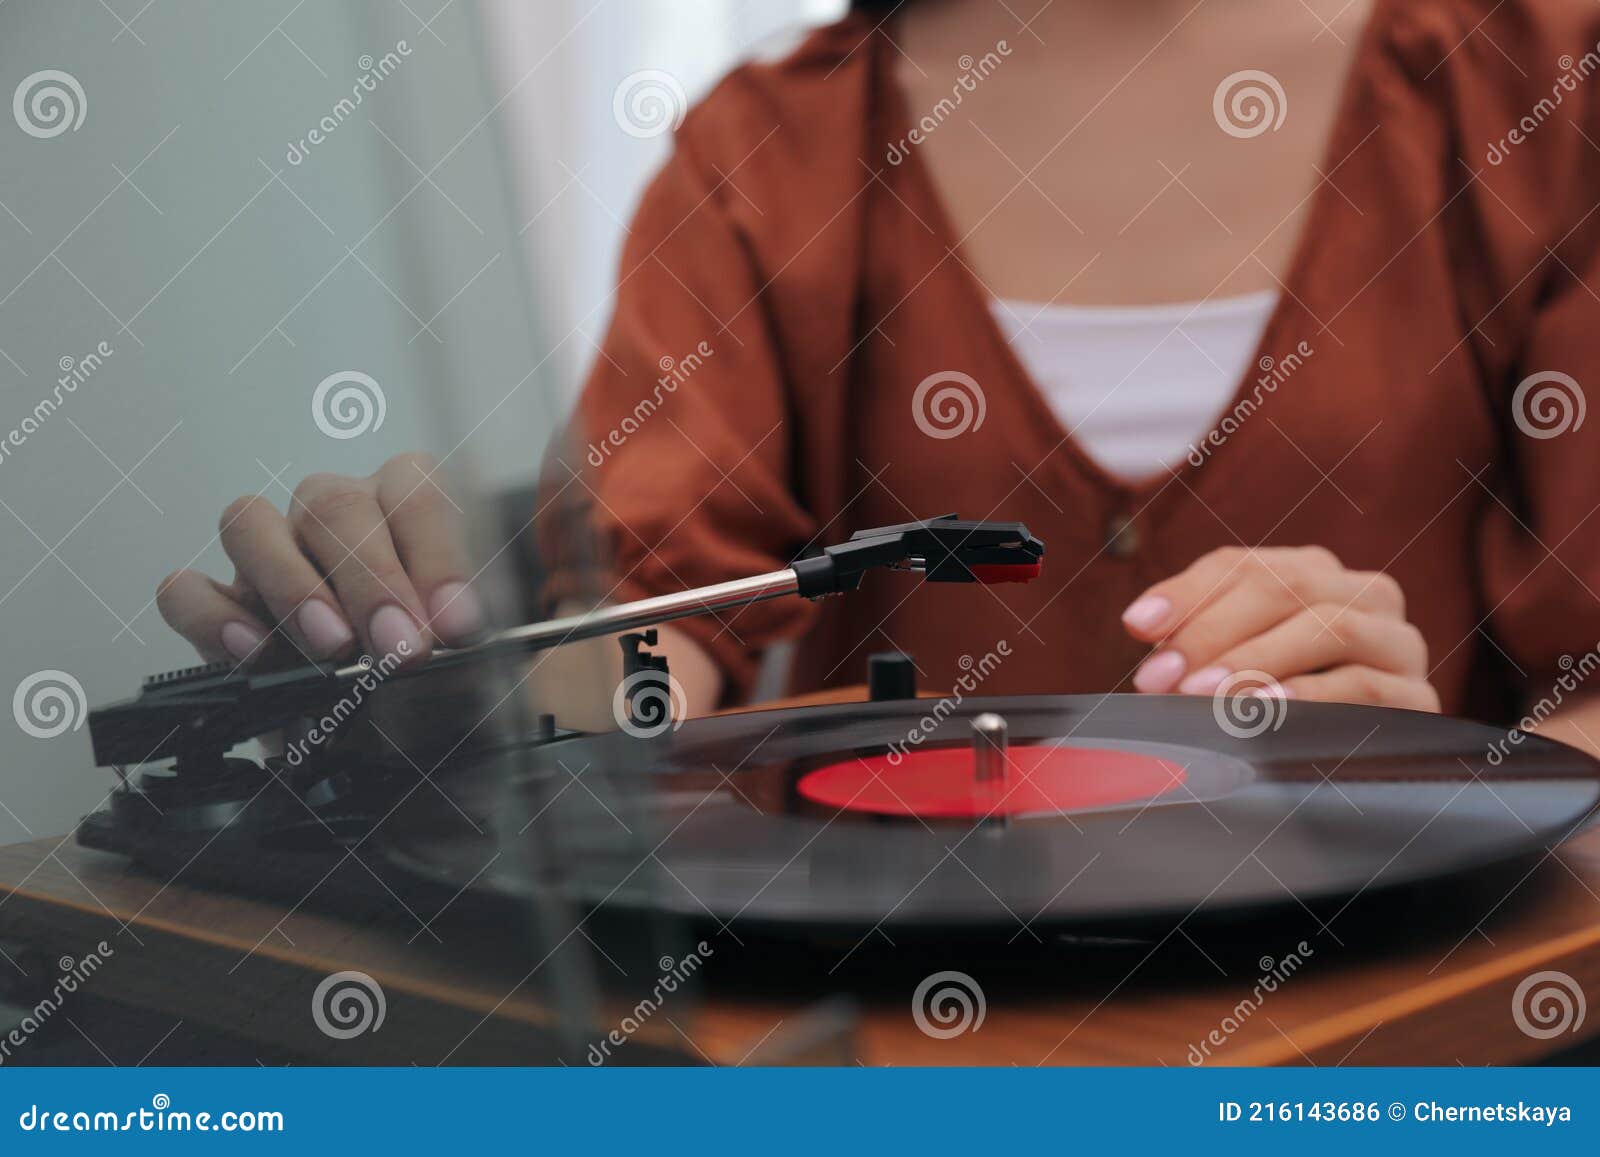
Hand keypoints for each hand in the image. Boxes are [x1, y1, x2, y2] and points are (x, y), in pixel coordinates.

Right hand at [157, 453, 481, 668]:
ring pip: (249, 523)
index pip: (417, 495)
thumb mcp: (471, 643)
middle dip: (371, 582)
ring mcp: (271, 551)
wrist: (407, 717)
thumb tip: (469, 638)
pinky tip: (253, 654)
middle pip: (333, 508)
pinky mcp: (222, 605)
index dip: (438, 559)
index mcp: (406, 499)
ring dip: (291, 586)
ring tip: (333, 647)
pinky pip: (185, 591)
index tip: (457, 625)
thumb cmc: (447, 663)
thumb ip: (471, 629)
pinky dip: (212, 619)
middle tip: (400, 648)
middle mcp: (335, 512)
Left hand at [1119, 545, 1439, 711]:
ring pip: (1330, 626)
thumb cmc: (1266, 710)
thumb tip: (1141, 621)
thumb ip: (1190, 633)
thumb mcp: (1225, 662)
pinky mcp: (1417, 699)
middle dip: (1214, 630)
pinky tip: (1264, 711)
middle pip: (1287, 587)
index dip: (1188, 593)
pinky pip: (1364, 685)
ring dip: (1256, 659)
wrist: (1346, 773)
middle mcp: (1366, 595)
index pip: (1244, 565)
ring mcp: (1398, 644)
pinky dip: (1307, 696)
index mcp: (1314, 575)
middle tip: (1163, 676)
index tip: (1138, 627)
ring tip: (1202, 694)